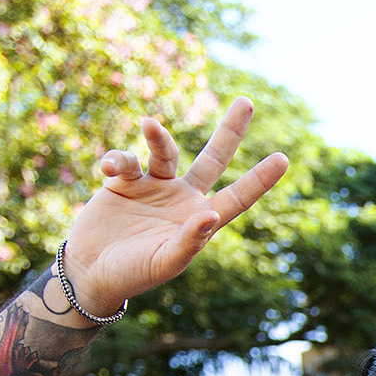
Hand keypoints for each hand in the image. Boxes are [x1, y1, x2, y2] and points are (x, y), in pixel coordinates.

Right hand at [61, 96, 289, 309]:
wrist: (92, 271)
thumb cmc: (133, 273)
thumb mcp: (165, 261)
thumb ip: (190, 240)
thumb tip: (212, 214)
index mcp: (201, 220)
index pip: (238, 196)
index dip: (259, 179)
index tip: (283, 158)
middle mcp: (183, 198)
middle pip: (213, 158)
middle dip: (230, 131)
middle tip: (247, 102)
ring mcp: (154, 186)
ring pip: (164, 151)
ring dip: (157, 137)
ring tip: (149, 124)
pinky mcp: (123, 182)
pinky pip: (125, 160)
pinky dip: (117, 160)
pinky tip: (109, 171)